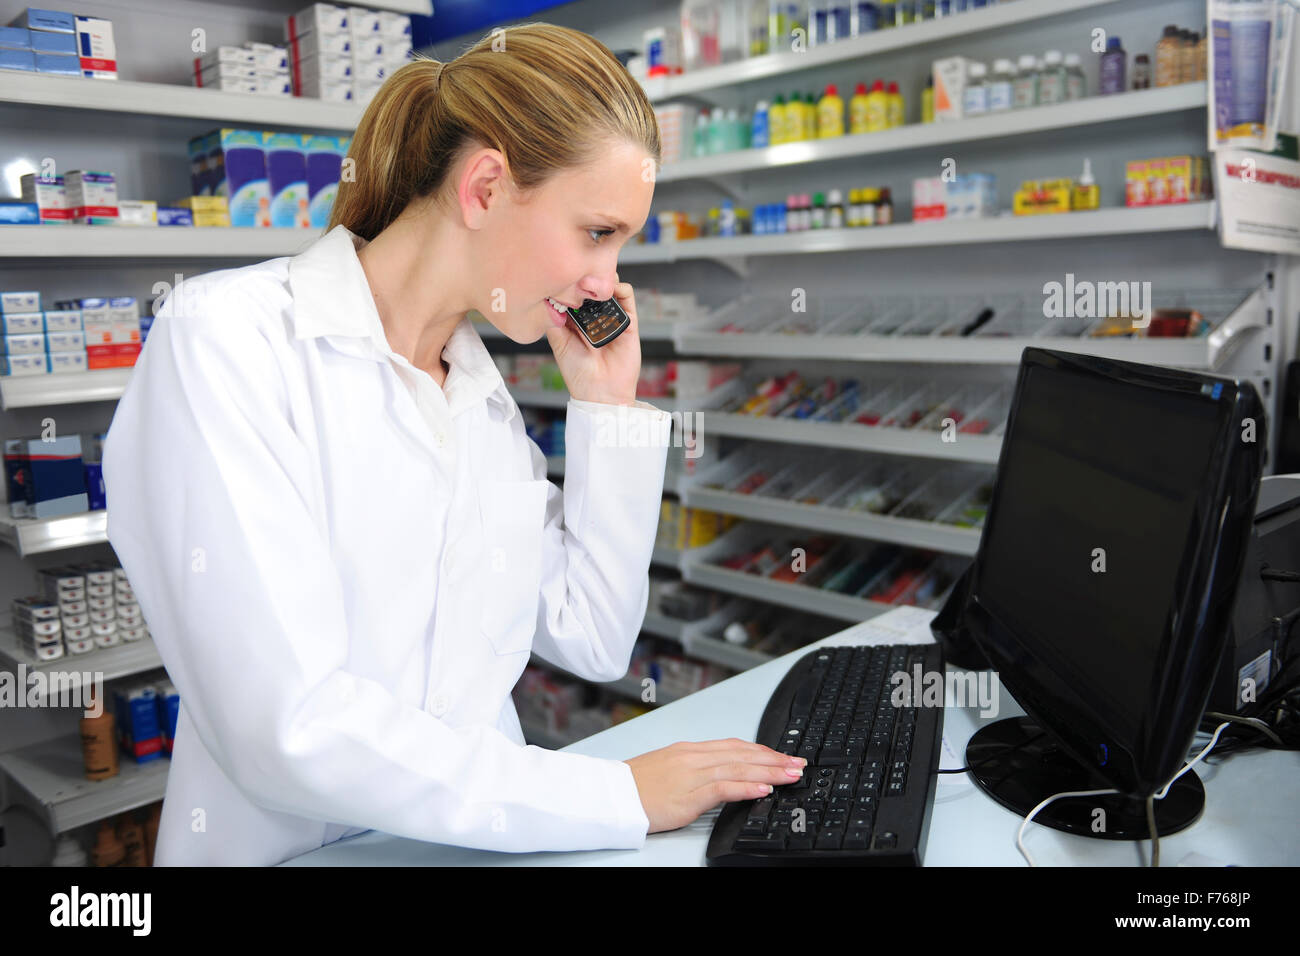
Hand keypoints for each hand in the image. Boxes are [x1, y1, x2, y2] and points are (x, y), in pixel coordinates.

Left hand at [544, 274, 640, 405]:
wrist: (600, 393)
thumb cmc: (578, 373)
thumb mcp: (558, 343)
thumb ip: (554, 320)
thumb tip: (548, 295)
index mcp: (576, 321)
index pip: (574, 292)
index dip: (570, 281)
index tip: (563, 272)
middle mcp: (594, 317)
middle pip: (592, 287)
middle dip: (587, 276)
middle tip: (579, 271)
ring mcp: (611, 317)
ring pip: (610, 288)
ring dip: (603, 279)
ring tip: (593, 279)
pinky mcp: (629, 321)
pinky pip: (628, 298)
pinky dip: (621, 288)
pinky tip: (610, 289)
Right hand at [624, 738, 807, 832]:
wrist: (610, 794)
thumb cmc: (634, 786)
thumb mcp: (667, 770)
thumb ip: (693, 770)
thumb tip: (718, 776)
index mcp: (689, 751)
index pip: (734, 746)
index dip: (761, 750)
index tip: (781, 755)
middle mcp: (693, 757)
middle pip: (742, 754)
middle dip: (774, 758)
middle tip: (798, 763)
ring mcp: (691, 774)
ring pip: (739, 767)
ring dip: (770, 771)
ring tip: (791, 774)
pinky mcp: (688, 795)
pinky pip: (723, 788)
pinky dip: (747, 786)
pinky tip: (764, 788)